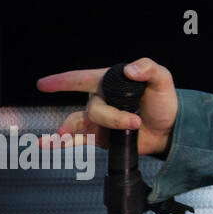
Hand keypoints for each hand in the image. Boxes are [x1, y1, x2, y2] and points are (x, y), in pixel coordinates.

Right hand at [36, 57, 178, 156]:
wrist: (169, 131)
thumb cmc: (163, 102)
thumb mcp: (162, 80)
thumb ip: (149, 69)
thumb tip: (131, 70)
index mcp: (110, 83)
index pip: (82, 79)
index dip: (62, 81)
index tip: (44, 84)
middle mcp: (100, 100)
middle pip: (94, 108)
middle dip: (113, 116)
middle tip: (136, 121)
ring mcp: (98, 119)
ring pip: (84, 123)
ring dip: (89, 128)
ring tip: (93, 131)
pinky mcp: (99, 135)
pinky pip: (77, 138)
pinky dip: (62, 142)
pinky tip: (50, 144)